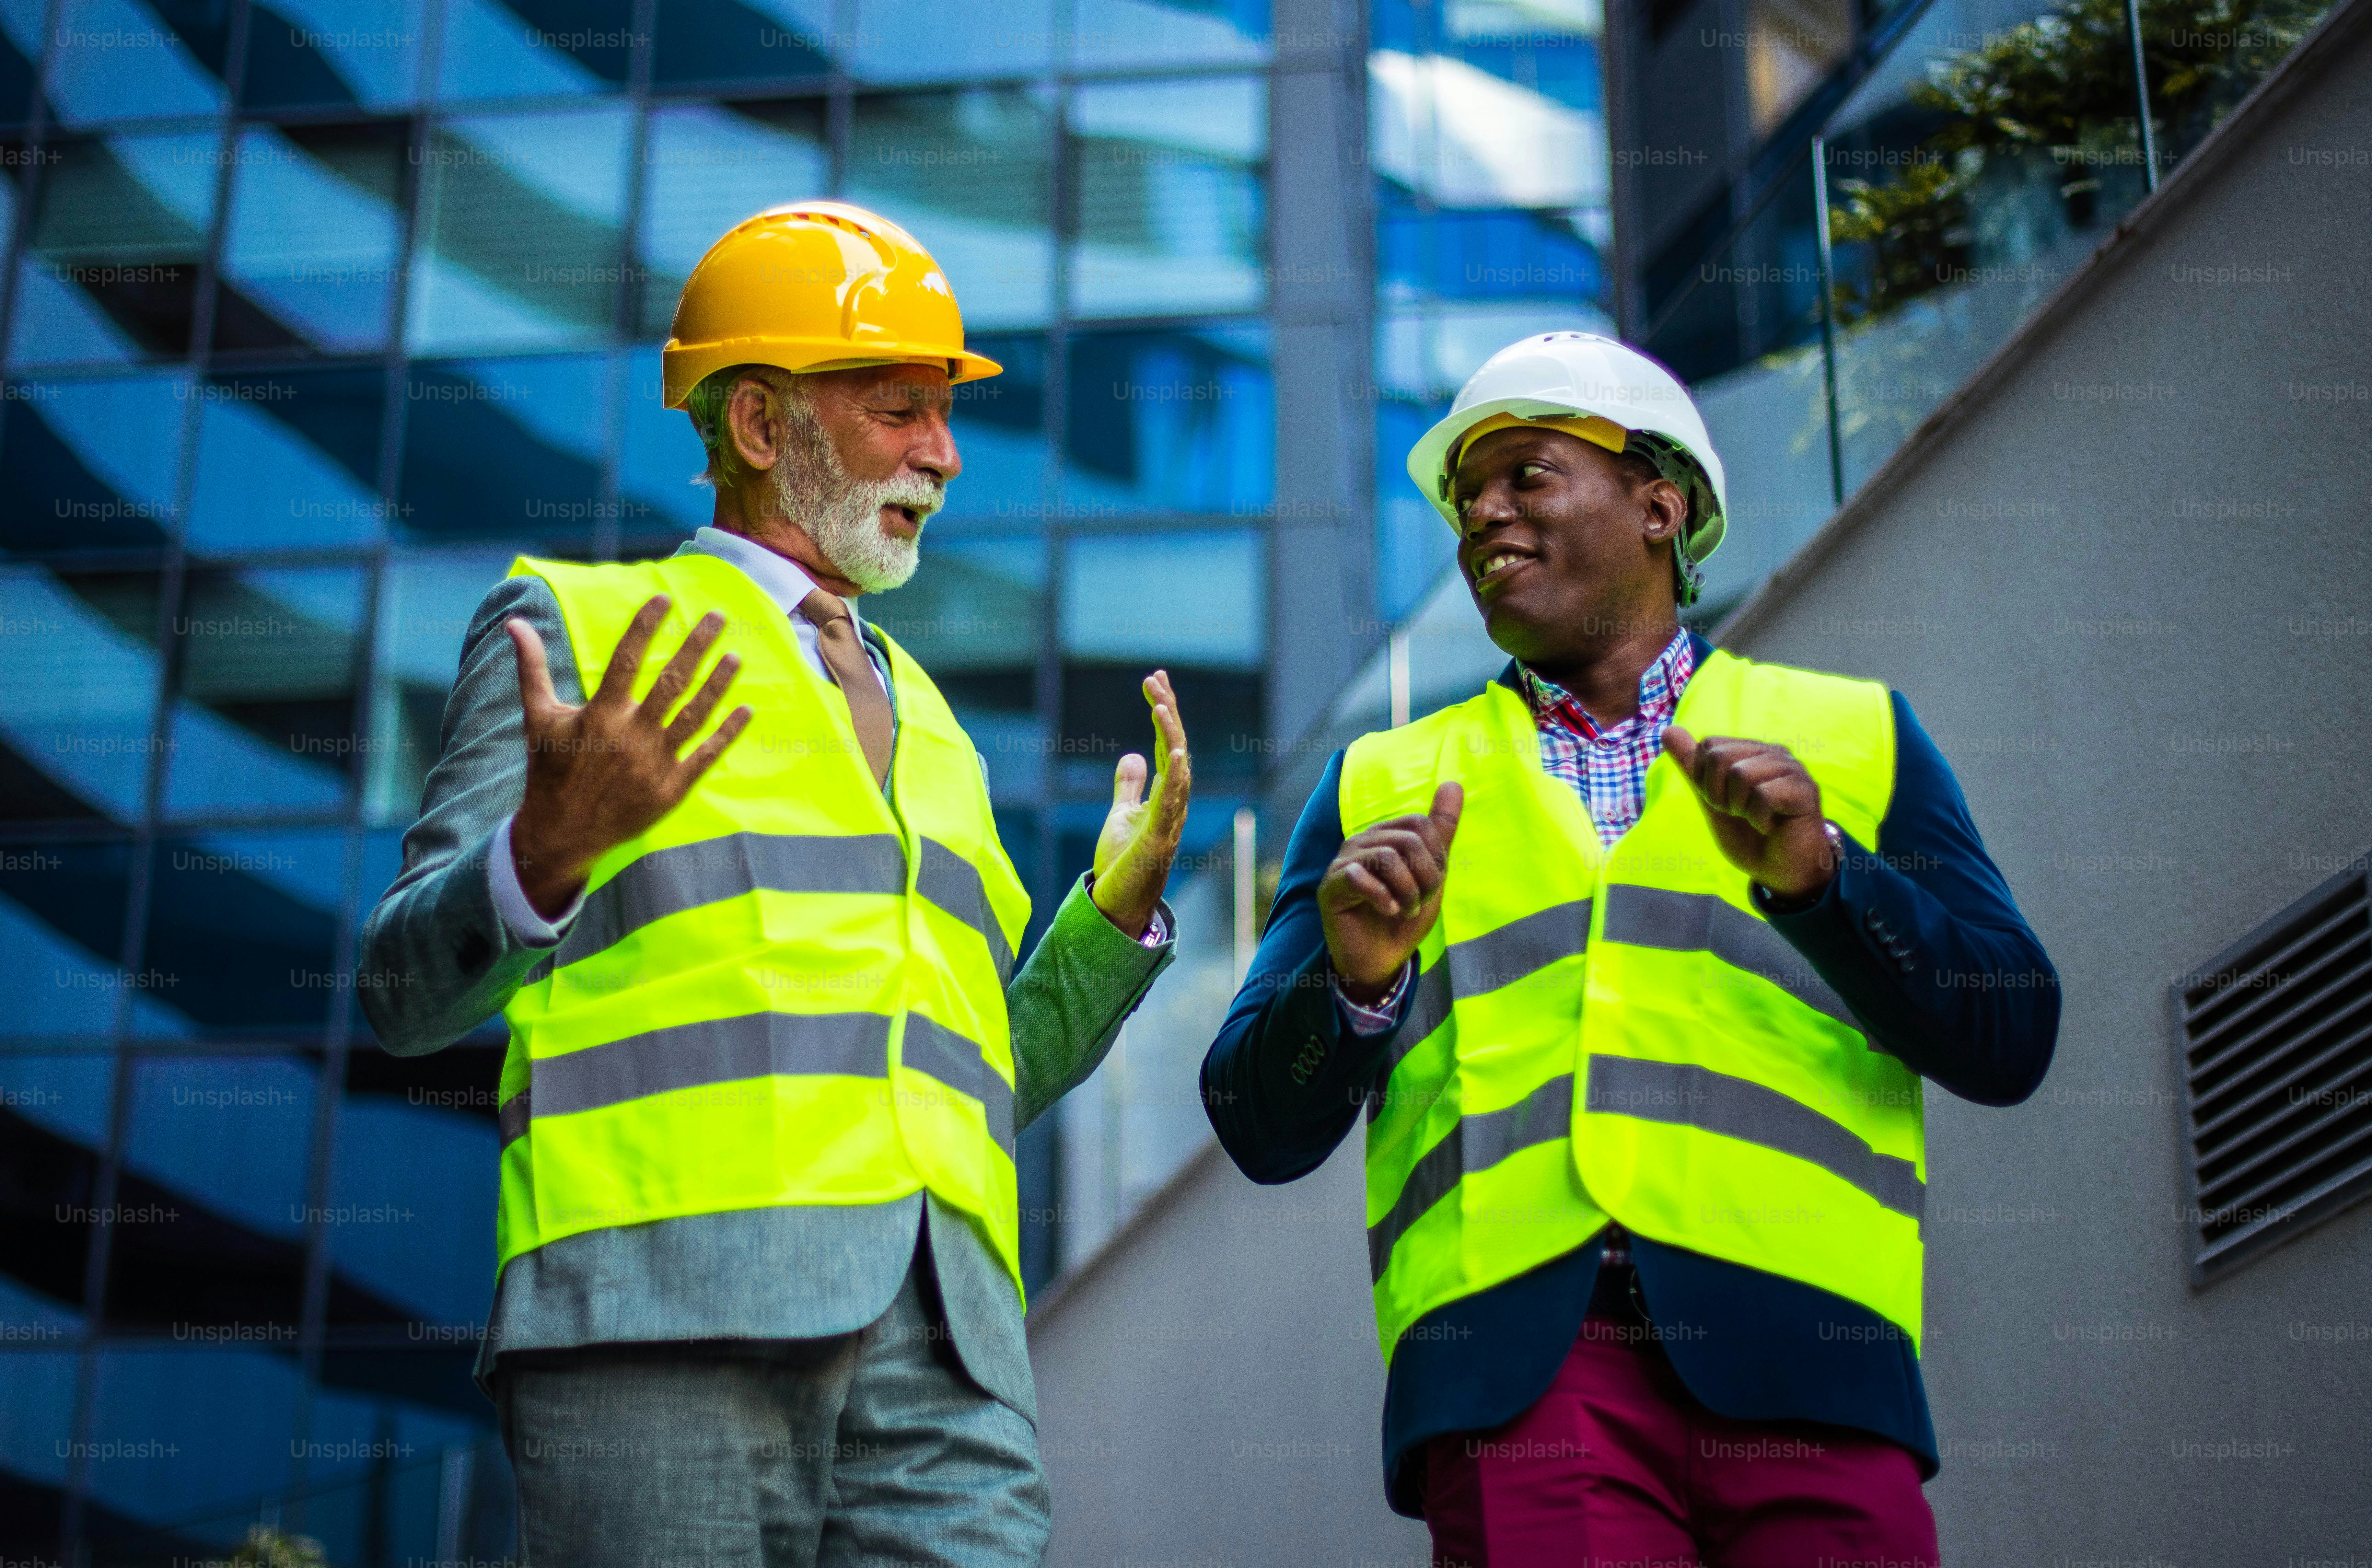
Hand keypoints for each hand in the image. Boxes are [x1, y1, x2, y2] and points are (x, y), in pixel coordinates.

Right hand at [508, 595, 752, 918]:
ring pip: (695, 715)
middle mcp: (630, 736)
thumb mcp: (537, 717)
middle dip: (696, 646)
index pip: (626, 659)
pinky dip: (727, 733)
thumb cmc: (549, 770)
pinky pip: (706, 755)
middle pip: (671, 682)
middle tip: (716, 617)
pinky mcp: (670, 790)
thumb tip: (515, 623)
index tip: (664, 599)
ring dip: (718, 685)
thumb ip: (532, 667)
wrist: (561, 833)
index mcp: (599, 715)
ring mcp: (654, 764)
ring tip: (735, 658)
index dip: (645, 627)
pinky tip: (745, 711)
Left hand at [1089, 670, 1191, 938]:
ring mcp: (1169, 821)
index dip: (1163, 711)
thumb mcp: (1120, 815)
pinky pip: (1172, 803)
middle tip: (1156, 677)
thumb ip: (1129, 786)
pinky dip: (1177, 777)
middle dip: (1167, 712)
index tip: (1154, 680)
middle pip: (1176, 748)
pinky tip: (1177, 751)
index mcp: (1164, 795)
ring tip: (1160, 705)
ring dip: (1171, 736)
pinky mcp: (1159, 839)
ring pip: (1178, 770)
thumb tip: (1132, 755)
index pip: (1168, 744)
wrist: (1118, 905)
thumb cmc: (1123, 864)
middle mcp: (1173, 803)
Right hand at [1318, 782, 1462, 1003]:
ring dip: (1407, 892)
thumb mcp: (1431, 873)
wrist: (1382, 959)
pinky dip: (1383, 899)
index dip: (1435, 858)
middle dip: (1424, 878)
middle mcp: (1361, 841)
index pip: (1421, 824)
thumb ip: (1441, 830)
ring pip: (1387, 856)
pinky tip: (1386, 912)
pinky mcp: (1330, 887)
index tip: (1430, 887)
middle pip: (1408, 839)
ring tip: (1403, 909)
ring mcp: (1342, 863)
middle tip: (1417, 902)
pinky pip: (1359, 877)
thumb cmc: (1403, 915)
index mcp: (1385, 834)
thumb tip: (1454, 783)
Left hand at [1661, 727, 1835, 901]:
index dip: (1704, 780)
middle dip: (1718, 794)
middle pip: (1719, 756)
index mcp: (1753, 751)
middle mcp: (1774, 753)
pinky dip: (1758, 819)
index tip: (1722, 802)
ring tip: (1756, 818)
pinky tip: (1770, 826)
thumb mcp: (1711, 799)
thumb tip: (1668, 730)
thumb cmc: (1749, 835)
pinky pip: (1764, 795)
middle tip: (1738, 813)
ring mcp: (1793, 770)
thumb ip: (1692, 766)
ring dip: (1739, 807)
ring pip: (1741, 774)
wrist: (1779, 872)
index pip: (1709, 745)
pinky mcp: (1806, 790)